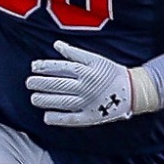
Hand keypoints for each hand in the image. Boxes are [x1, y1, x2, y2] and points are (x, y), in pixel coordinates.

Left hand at [27, 40, 157, 126]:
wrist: (134, 92)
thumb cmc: (111, 73)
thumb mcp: (96, 59)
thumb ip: (74, 53)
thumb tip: (56, 44)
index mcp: (87, 72)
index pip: (60, 68)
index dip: (44, 67)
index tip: (34, 67)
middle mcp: (86, 87)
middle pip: (58, 85)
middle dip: (40, 83)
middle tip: (29, 83)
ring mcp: (88, 103)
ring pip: (61, 102)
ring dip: (44, 100)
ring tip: (34, 98)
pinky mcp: (90, 117)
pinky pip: (71, 119)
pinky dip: (57, 118)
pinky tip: (46, 116)